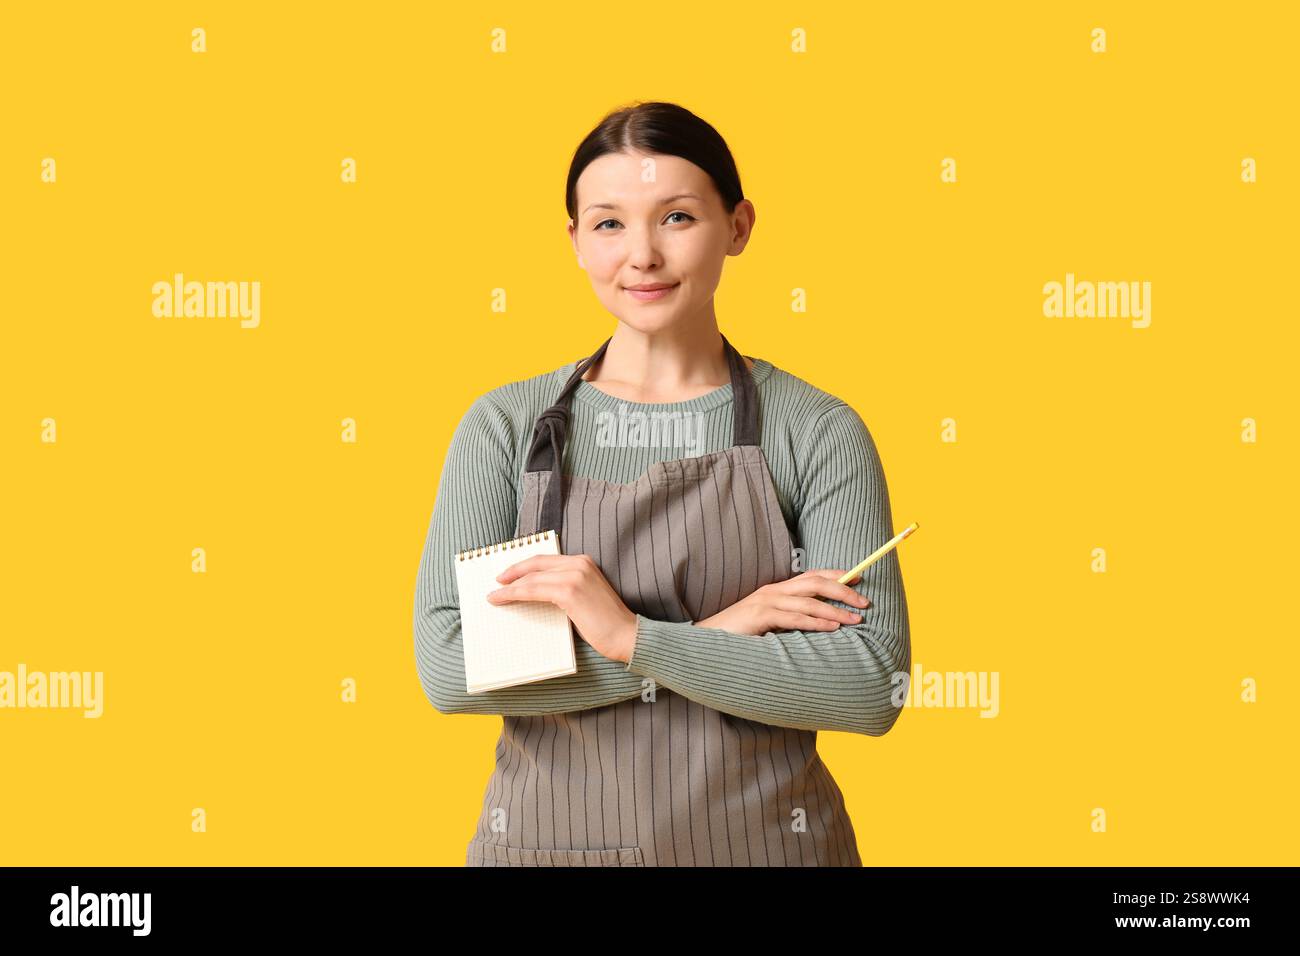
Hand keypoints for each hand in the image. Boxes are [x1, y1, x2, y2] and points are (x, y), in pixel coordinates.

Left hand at [487, 553, 637, 662]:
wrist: (626, 635)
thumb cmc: (606, 623)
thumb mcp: (583, 598)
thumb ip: (563, 590)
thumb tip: (534, 594)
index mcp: (584, 562)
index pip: (545, 560)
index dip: (524, 566)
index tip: (508, 574)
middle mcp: (579, 564)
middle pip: (535, 564)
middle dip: (512, 572)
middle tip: (497, 581)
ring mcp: (574, 576)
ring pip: (531, 578)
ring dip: (509, 587)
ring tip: (495, 595)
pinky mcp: (569, 592)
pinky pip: (533, 590)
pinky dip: (514, 594)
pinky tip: (503, 599)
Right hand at [694, 569, 870, 636]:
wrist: (706, 640)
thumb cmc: (739, 635)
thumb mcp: (768, 622)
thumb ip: (789, 618)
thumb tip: (818, 622)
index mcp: (777, 590)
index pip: (812, 575)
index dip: (837, 575)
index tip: (859, 577)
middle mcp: (774, 591)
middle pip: (815, 582)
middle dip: (843, 590)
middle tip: (864, 602)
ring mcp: (766, 602)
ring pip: (809, 601)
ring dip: (836, 610)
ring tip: (855, 619)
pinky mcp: (761, 616)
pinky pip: (795, 618)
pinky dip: (816, 622)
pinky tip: (832, 628)